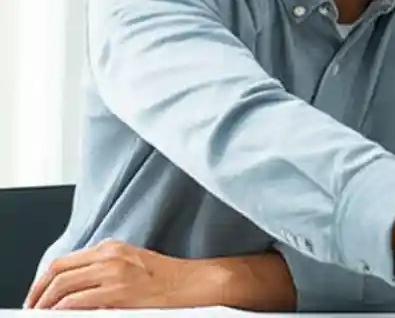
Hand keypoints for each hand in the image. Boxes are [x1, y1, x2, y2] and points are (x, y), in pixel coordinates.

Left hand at [25, 240, 206, 309]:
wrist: (195, 283)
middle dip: (39, 293)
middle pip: (58, 271)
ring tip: (43, 315)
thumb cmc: (167, 279)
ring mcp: (115, 272)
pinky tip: (60, 316)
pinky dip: (62, 309)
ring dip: (46, 303)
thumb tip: (72, 288)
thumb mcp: (130, 264)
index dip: (43, 281)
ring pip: (63, 284)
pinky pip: (78, 300)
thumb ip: (102, 269)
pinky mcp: (121, 291)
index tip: (38, 296)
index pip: (63, 261)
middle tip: (35, 309)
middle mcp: (111, 256)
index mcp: (111, 247)